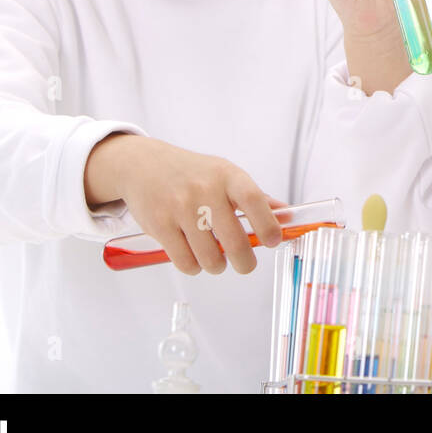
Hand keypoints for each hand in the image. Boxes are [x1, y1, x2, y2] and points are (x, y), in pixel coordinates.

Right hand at [85, 133, 285, 274]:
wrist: (143, 165)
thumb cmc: (192, 173)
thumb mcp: (225, 174)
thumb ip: (256, 197)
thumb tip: (288, 216)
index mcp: (227, 176)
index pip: (254, 200)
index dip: (268, 224)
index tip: (273, 241)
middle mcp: (204, 191)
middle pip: (234, 241)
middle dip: (245, 263)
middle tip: (245, 264)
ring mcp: (180, 208)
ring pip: (210, 259)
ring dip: (217, 266)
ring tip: (216, 259)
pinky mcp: (160, 225)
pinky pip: (186, 262)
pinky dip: (194, 267)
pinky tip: (194, 257)